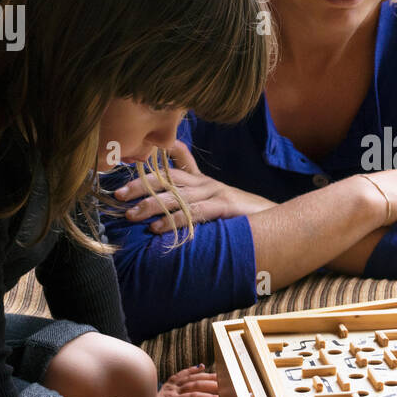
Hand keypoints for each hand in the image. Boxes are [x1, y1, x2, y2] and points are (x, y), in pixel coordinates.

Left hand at [114, 141, 274, 230]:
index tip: (122, 172)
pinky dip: (175, 220)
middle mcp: (206, 183)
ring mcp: (216, 193)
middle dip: (141, 185)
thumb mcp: (215, 201)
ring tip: (132, 215)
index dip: (146, 168)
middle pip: (168, 178)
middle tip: (119, 195)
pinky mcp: (226, 207)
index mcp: (201, 181)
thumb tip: (174, 195)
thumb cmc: (242, 214)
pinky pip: (195, 213)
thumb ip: (196, 195)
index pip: (170, 167)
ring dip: (152, 205)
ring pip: (178, 195)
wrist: (278, 220)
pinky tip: (158, 228)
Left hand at [147, 365, 218, 396]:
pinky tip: (201, 367)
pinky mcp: (167, 383)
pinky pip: (181, 374)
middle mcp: (170, 390)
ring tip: (220, 377)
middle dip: (210, 385)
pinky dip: (192, 370)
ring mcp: (169, 385)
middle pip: (193, 385)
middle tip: (225, 387)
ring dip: (205, 376)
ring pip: (190, 377)